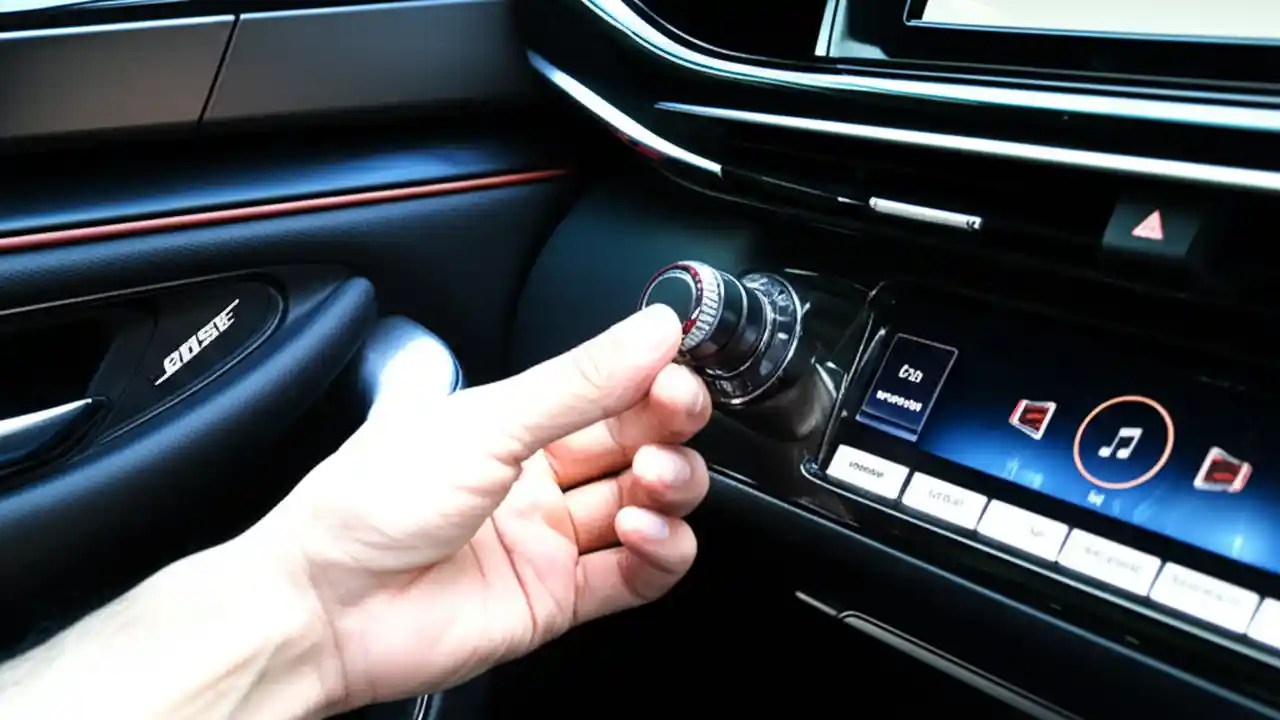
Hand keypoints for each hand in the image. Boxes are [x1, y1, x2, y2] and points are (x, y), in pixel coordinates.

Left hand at [249, 305, 711, 712]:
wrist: (325, 608)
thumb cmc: (369, 505)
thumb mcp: (484, 423)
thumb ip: (578, 382)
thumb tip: (650, 328)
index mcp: (509, 421)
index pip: (605, 389)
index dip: (649, 375)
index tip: (677, 359)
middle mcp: (534, 478)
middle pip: (634, 443)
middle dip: (669, 423)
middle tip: (676, 411)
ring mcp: (547, 539)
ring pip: (646, 506)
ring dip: (670, 486)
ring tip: (654, 477)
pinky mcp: (557, 597)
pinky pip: (636, 576)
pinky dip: (660, 552)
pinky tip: (645, 531)